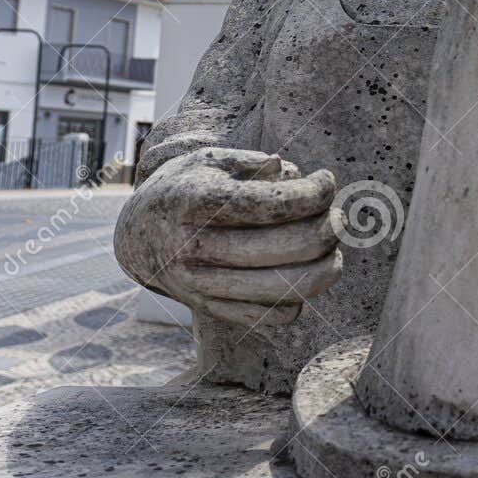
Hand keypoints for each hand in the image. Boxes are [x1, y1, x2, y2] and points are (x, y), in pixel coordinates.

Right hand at [114, 148, 341, 326]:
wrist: (138, 234)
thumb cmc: (186, 187)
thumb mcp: (210, 160)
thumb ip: (251, 162)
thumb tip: (291, 172)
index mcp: (196, 203)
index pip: (272, 203)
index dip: (314, 193)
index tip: (328, 181)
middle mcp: (194, 248)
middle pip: (284, 247)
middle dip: (327, 230)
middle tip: (339, 218)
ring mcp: (200, 285)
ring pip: (282, 289)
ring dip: (324, 271)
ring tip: (334, 251)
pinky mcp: (210, 309)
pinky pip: (267, 317)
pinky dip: (298, 301)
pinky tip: (304, 276)